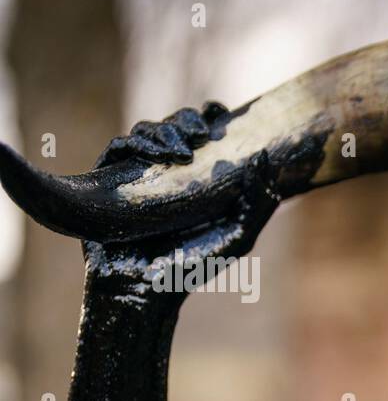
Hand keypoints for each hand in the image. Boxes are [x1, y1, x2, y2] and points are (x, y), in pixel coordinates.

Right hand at [84, 103, 279, 295]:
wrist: (144, 288)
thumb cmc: (192, 267)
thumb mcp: (238, 236)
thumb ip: (259, 203)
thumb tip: (266, 158)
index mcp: (199, 179)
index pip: (203, 133)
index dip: (209, 116)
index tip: (217, 112)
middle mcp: (168, 173)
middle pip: (175, 126)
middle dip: (187, 121)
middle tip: (199, 135)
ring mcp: (138, 175)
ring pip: (147, 131)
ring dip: (165, 131)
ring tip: (180, 152)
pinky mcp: (109, 180)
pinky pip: (119, 147)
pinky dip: (137, 143)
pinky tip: (155, 155)